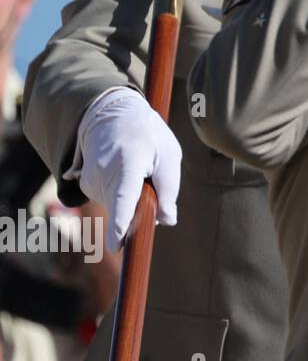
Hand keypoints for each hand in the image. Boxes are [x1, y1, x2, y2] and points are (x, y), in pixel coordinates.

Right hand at [72, 88, 180, 251]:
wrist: (112, 114)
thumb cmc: (148, 135)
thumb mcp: (169, 154)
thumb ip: (169, 188)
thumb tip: (168, 220)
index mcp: (128, 164)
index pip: (123, 199)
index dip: (121, 223)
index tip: (115, 246)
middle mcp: (104, 174)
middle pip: (124, 209)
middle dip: (143, 207)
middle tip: (150, 179)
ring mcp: (90, 180)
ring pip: (117, 206)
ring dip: (132, 198)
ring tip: (135, 169)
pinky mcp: (85, 185)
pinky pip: (109, 201)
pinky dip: (119, 194)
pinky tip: (122, 172)